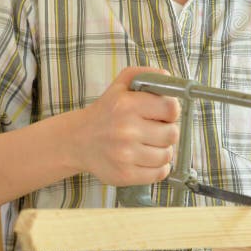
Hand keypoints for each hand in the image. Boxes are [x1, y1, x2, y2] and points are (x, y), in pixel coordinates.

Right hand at [70, 67, 180, 185]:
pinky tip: (147, 158)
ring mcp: (124, 155)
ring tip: (150, 144)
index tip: (164, 114)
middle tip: (156, 130)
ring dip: (163, 150)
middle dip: (168, 131)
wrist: (77, 140)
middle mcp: (125, 130)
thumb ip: (147, 75)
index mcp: (127, 105)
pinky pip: (159, 173)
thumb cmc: (106, 111)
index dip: (172, 112)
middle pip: (172, 134)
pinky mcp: (124, 175)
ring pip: (167, 155)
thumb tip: (168, 77)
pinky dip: (159, 167)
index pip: (171, 109)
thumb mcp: (122, 84)